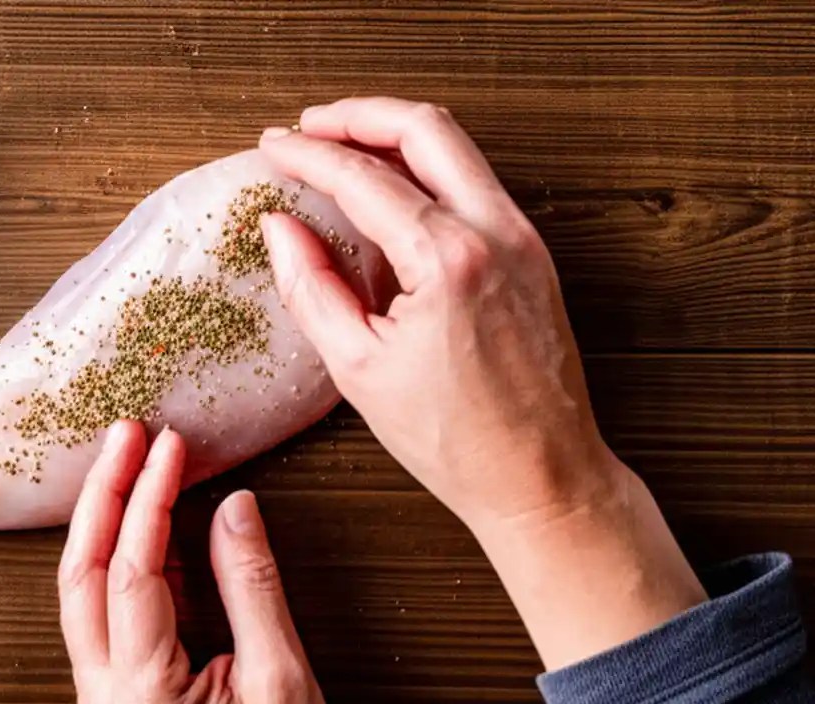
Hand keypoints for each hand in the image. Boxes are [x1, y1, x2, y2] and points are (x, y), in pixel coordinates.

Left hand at [58, 420, 326, 703]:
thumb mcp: (281, 687)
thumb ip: (253, 592)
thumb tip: (235, 508)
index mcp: (141, 693)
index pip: (132, 569)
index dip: (149, 497)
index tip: (170, 445)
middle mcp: (103, 694)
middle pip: (79, 574)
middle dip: (101, 495)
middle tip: (125, 435)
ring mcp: (102, 699)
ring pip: (79, 595)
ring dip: (101, 523)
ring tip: (126, 466)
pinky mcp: (116, 698)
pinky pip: (99, 615)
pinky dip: (114, 560)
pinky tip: (138, 528)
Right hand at [261, 97, 600, 530]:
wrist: (542, 476)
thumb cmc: (455, 439)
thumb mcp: (358, 368)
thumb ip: (311, 286)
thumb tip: (280, 227)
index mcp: (448, 261)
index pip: (363, 177)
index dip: (308, 154)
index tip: (272, 147)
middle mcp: (496, 233)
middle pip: (423, 129)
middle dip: (358, 115)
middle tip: (309, 126)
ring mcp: (523, 239)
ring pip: (456, 147)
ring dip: (395, 134)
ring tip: (342, 146)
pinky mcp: (533, 254)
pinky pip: (475, 182)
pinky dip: (427, 168)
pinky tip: (392, 189)